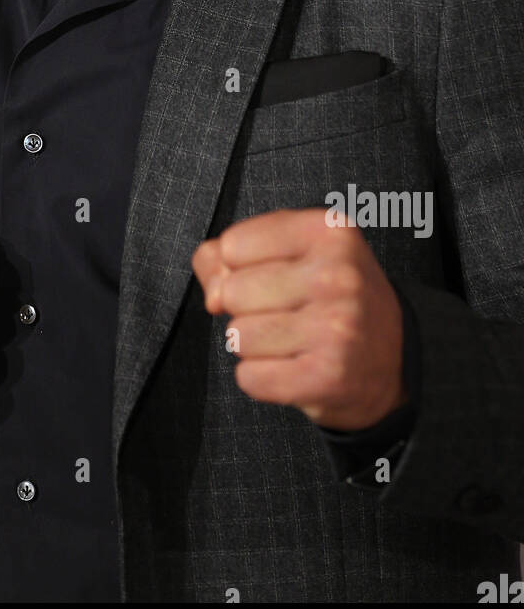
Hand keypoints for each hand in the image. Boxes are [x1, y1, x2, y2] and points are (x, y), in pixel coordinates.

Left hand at [191, 207, 407, 430]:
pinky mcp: (329, 377)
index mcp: (329, 230)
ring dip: (254, 345)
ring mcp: (337, 327)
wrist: (395, 359)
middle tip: (287, 312)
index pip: (233, 245)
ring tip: (293, 340)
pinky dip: (262, 378)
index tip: (274, 276)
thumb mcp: (292, 252)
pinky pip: (250, 377)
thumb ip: (228, 254)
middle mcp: (339, 274)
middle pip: (232, 292)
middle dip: (247, 307)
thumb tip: (213, 296)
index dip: (240, 266)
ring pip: (238, 336)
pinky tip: (294, 367)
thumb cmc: (330, 296)